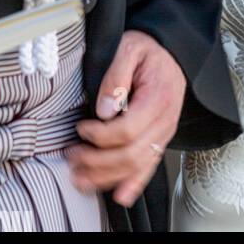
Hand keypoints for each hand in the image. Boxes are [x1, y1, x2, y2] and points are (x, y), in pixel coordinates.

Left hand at [67, 30, 186, 207]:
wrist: (170, 51)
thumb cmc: (148, 50)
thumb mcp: (130, 48)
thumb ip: (116, 75)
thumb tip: (104, 109)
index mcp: (159, 97)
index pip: (128, 130)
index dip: (100, 136)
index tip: (81, 128)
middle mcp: (165, 120)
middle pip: (131, 154)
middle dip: (97, 161)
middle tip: (73, 154)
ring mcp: (164, 133)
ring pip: (137, 166)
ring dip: (107, 176)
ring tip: (81, 177)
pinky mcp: (159, 140)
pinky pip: (149, 166)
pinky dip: (134, 183)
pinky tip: (120, 194)